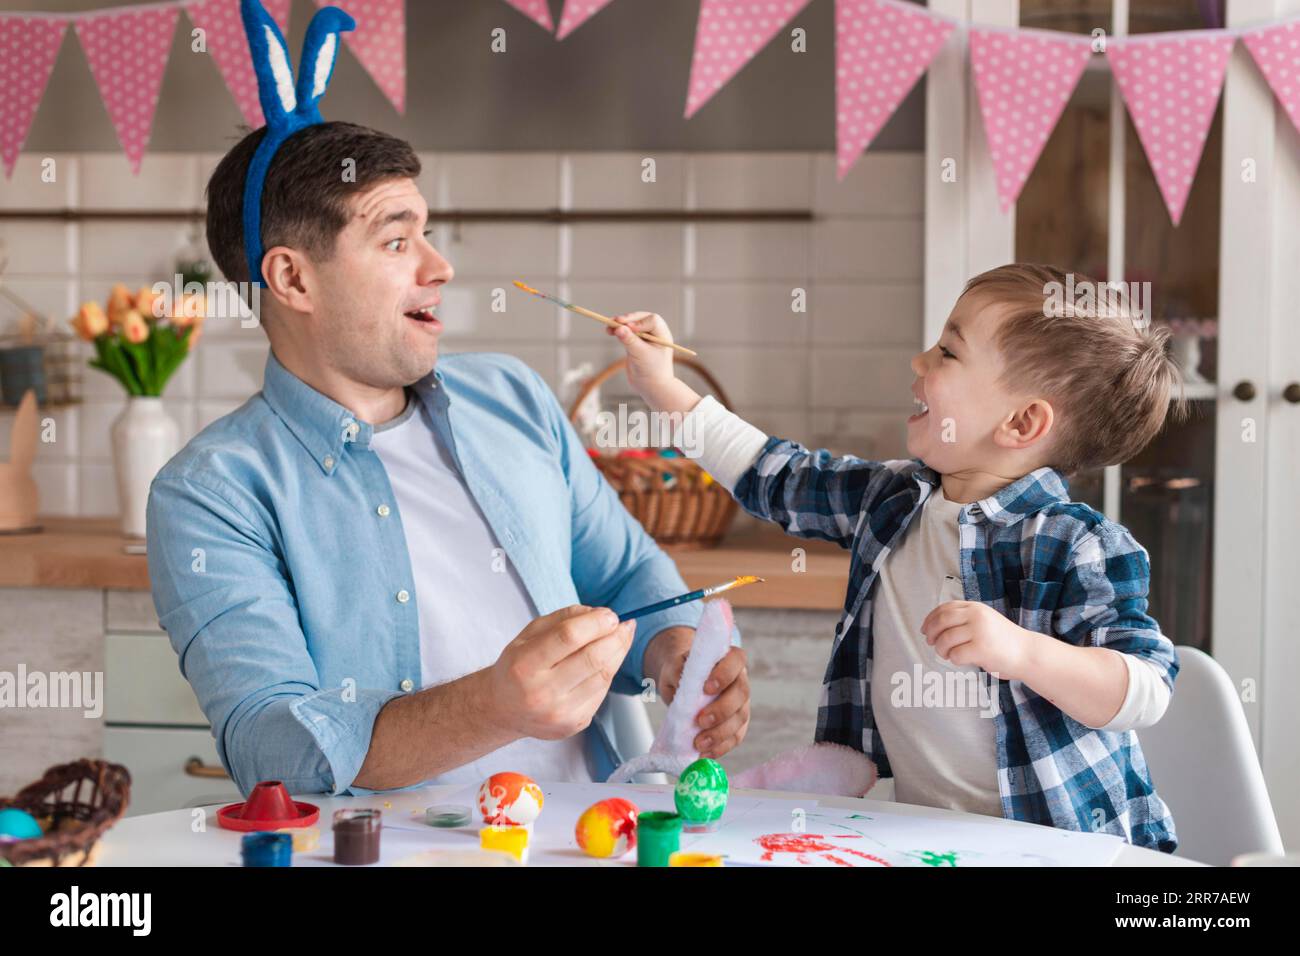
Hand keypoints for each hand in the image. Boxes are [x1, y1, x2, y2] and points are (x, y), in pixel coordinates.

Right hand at [486, 605, 635, 740]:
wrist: (504, 710)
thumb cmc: (518, 666)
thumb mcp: (529, 634)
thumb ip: (564, 618)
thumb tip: (602, 615)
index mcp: (524, 665)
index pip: (569, 637)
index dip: (596, 623)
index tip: (610, 615)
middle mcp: (541, 692)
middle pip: (593, 658)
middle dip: (616, 637)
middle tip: (624, 625)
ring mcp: (560, 712)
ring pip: (604, 675)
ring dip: (619, 653)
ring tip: (622, 638)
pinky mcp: (574, 724)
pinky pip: (602, 692)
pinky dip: (609, 672)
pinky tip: (606, 661)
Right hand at [605, 312, 697, 413]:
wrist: (651, 388)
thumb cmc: (652, 372)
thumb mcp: (641, 355)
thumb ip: (630, 341)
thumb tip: (619, 328)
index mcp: (662, 335)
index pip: (651, 320)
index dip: (639, 321)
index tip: (628, 327)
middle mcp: (654, 334)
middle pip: (640, 319)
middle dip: (627, 320)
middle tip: (615, 321)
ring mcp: (644, 338)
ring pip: (631, 325)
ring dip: (620, 324)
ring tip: (608, 327)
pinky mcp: (635, 343)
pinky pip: (626, 333)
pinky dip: (618, 331)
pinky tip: (609, 331)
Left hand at [646, 626, 749, 758]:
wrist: (681, 684)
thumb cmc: (681, 672)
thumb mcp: (674, 666)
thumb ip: (678, 670)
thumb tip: (680, 680)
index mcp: (728, 659)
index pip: (736, 660)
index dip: (725, 674)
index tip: (707, 688)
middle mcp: (740, 680)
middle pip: (741, 694)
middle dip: (722, 710)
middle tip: (701, 721)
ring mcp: (741, 703)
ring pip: (740, 718)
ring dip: (721, 733)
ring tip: (699, 743)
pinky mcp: (738, 725)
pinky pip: (735, 737)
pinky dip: (721, 747)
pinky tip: (705, 753)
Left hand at [920, 600, 1034, 680]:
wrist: (1028, 653)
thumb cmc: (1004, 640)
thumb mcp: (985, 620)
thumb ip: (965, 618)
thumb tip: (935, 626)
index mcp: (975, 607)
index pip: (945, 608)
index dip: (931, 619)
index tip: (925, 628)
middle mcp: (976, 616)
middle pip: (941, 621)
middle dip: (931, 633)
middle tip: (930, 642)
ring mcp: (979, 632)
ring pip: (946, 640)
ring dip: (941, 649)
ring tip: (946, 654)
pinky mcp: (981, 649)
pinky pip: (956, 655)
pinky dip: (953, 659)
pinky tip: (960, 660)